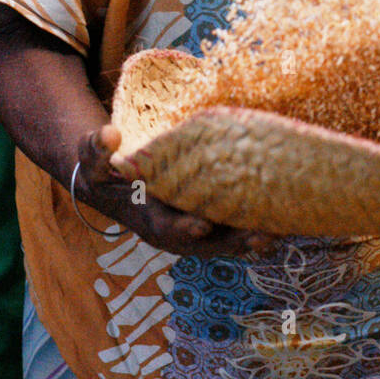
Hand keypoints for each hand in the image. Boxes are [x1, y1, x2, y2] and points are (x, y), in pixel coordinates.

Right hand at [76, 125, 276, 257]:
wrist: (115, 186)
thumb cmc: (106, 171)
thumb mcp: (94, 159)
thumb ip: (98, 148)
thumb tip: (109, 133)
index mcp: (148, 220)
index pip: (168, 229)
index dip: (184, 229)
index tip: (201, 224)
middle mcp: (175, 233)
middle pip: (208, 245)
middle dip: (233, 242)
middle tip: (260, 235)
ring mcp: (195, 231)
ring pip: (227, 241)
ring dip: (253, 239)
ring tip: (282, 229)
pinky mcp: (210, 222)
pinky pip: (236, 228)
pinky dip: (258, 226)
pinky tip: (285, 218)